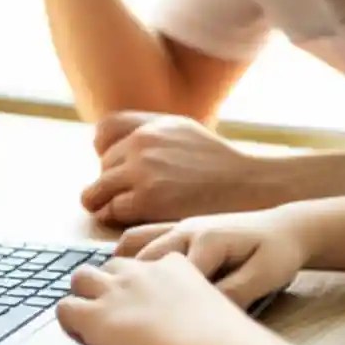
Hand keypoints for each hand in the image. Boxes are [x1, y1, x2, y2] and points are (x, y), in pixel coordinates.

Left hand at [57, 254, 254, 344]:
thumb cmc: (222, 338)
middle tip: (113, 305)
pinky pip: (66, 307)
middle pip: (113, 264)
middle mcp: (140, 272)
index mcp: (174, 265)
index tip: (143, 298)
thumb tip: (202, 317)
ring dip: (84, 292)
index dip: (140, 280)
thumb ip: (202, 302)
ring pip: (82, 276)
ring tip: (89, 313)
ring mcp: (115, 290)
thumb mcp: (219, 303)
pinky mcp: (95, 316)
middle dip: (109, 280)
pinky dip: (69, 319)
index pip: (146, 262)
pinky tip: (81, 333)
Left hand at [81, 112, 285, 225]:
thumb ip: (149, 129)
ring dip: (107, 202)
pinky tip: (137, 220)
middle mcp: (143, 142)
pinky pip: (111, 210)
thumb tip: (105, 140)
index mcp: (151, 125)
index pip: (103, 132)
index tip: (118, 167)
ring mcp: (143, 170)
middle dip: (113, 181)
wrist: (247, 186)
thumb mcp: (183, 129)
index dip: (105, 151)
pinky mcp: (146, 198)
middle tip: (133, 195)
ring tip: (125, 211)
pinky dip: (117, 218)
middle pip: (103, 165)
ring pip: (97, 190)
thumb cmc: (217, 163)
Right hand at [116, 208, 307, 308]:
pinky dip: (129, 251)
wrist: (286, 227)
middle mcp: (187, 229)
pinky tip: (123, 270)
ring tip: (109, 288)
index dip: (162, 302)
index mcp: (207, 240)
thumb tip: (204, 313)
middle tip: (117, 308)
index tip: (150, 321)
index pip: (174, 277)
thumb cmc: (277, 252)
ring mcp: (181, 226)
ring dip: (122, 263)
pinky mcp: (181, 228)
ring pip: (137, 241)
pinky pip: (144, 235)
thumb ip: (232, 294)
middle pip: (146, 259)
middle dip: (131, 283)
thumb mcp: (263, 277)